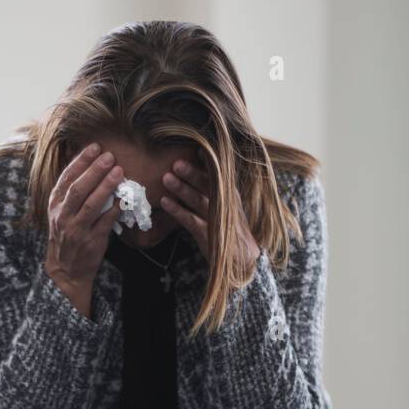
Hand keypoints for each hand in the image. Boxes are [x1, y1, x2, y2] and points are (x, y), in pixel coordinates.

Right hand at [43, 143, 122, 313]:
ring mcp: (77, 230)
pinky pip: (105, 222)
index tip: (94, 147)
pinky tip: (124, 198)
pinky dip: (115, 209)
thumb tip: (90, 166)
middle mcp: (63, 216)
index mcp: (55, 205)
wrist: (65, 270)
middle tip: (109, 156)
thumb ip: (72, 193)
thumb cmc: (66, 236)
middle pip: (78, 189)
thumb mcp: (60, 213)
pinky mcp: (91, 242)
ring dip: (106, 186)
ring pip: (91, 204)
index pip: (66, 178)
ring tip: (118, 171)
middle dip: (94, 170)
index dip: (81, 161)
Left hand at [160, 159, 259, 273]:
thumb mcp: (225, 207)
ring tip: (166, 178)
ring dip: (182, 189)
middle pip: (208, 185)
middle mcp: (224, 205)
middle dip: (192, 173)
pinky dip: (177, 210)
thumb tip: (199, 166)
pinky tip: (165, 202)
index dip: (208, 161)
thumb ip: (212, 190)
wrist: (242, 261)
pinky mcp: (207, 235)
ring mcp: (216, 220)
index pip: (219, 174)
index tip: (196, 147)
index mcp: (229, 195)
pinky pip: (190, 220)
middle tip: (176, 162)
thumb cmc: (229, 230)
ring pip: (198, 201)